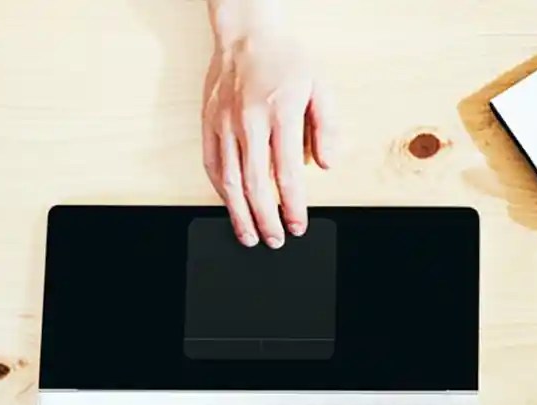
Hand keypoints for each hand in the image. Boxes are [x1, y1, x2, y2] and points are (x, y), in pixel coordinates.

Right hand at [202, 0, 336, 247]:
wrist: (246, 33)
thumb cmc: (286, 60)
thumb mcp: (321, 87)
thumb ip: (327, 128)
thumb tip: (327, 165)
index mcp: (280, 114)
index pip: (286, 173)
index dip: (293, 206)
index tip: (298, 226)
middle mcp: (248, 121)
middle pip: (255, 184)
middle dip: (266, 219)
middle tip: (275, 240)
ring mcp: (224, 122)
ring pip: (229, 179)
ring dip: (239, 213)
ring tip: (249, 236)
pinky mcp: (208, 122)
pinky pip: (211, 163)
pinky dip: (220, 190)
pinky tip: (230, 206)